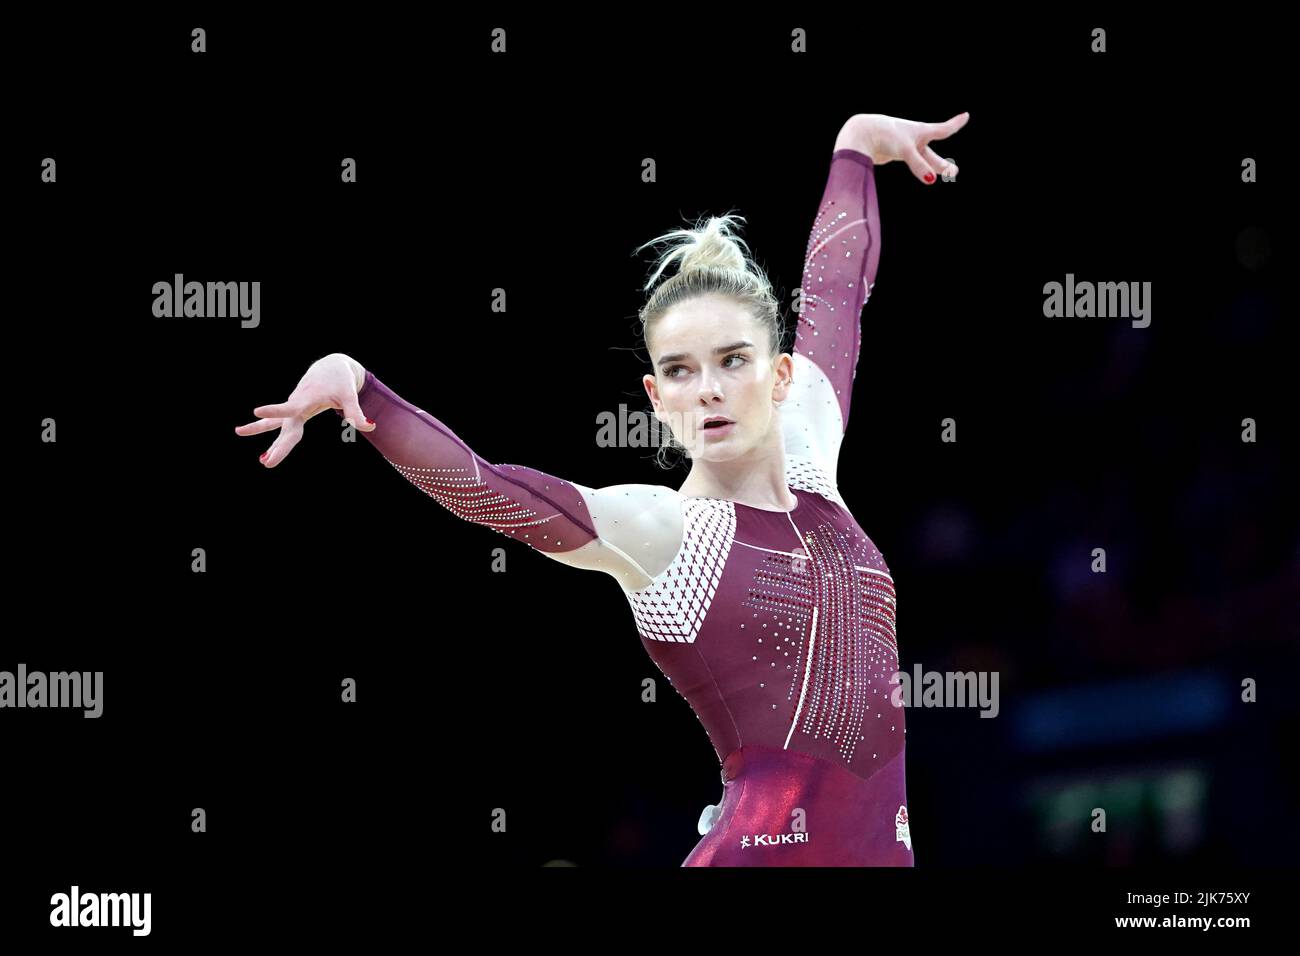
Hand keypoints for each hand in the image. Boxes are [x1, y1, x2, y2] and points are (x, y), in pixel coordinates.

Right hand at [234, 354, 374, 467]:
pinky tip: (258, 443)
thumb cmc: (340, 380)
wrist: (331, 366)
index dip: (275, 410)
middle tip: (266, 463)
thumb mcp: (349, 395)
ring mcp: (293, 408)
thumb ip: (356, 412)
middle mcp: (296, 404)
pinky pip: (279, 422)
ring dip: (257, 429)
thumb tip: (369, 426)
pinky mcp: (294, 410)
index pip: (289, 408)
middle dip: (277, 446)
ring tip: (237, 431)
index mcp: (306, 399)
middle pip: (284, 427)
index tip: (257, 410)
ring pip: (275, 422)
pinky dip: (267, 428)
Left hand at [839, 111, 968, 183]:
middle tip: (954, 172)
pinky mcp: (892, 153)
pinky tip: (921, 172)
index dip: (955, 123)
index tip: (966, 115)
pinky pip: (910, 162)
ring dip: (931, 167)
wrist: (861, 134)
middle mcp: (914, 138)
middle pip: (932, 154)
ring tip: (941, 175)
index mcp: (921, 131)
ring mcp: (903, 146)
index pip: (943, 129)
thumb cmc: (886, 136)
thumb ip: (919, 165)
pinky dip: (917, 168)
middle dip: (942, 163)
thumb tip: (931, 180)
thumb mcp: (906, 150)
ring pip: (921, 160)